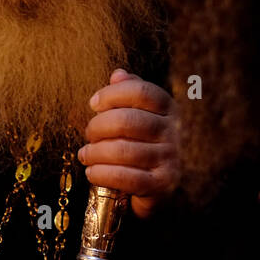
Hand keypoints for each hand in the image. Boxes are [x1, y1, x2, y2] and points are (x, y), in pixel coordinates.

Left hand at [78, 69, 179, 218]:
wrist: (161, 185)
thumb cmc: (144, 143)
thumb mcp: (141, 115)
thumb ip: (130, 93)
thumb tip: (118, 75)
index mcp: (169, 109)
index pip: (140, 91)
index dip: (111, 94)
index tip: (93, 103)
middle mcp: (174, 131)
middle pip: (127, 120)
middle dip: (98, 126)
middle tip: (88, 134)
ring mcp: (170, 158)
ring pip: (123, 150)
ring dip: (95, 152)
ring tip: (85, 154)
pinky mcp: (162, 184)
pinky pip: (125, 178)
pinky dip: (101, 174)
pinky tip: (91, 171)